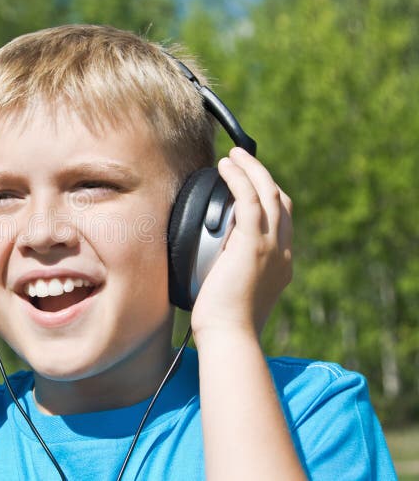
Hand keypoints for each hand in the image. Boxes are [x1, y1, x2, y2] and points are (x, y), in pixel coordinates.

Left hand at [190, 147, 292, 341]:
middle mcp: (282, 252)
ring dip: (251, 170)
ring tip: (232, 156)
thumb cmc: (223, 324)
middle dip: (262, 176)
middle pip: (280, 201)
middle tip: (241, 160)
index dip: (268, 196)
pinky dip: (239, 179)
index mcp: (281, 264)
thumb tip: (210, 261)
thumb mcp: (233, 291)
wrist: (229, 336)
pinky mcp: (253, 245)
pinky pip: (249, 201)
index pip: (282, 219)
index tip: (249, 184)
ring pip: (268, 194)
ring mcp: (271, 248)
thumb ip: (230, 272)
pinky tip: (225, 167)